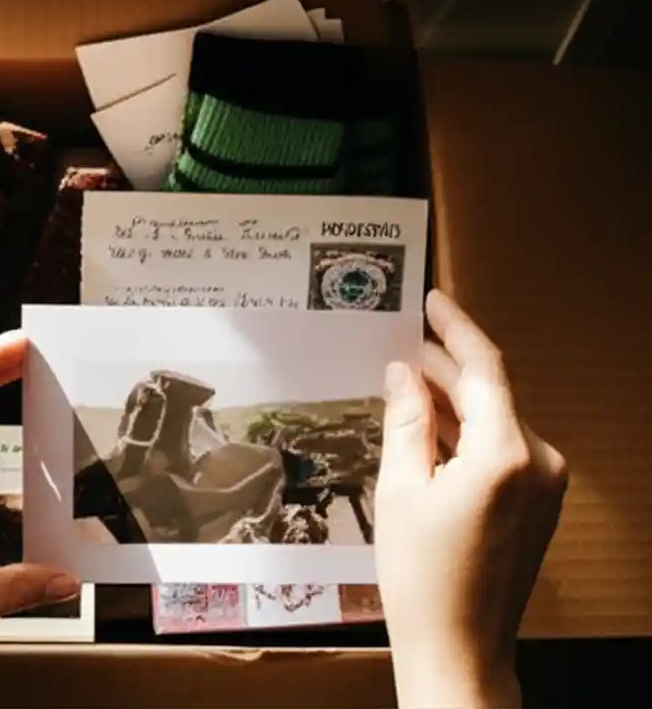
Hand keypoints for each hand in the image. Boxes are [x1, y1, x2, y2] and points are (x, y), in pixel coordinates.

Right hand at [375, 290, 567, 707]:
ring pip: (498, 421)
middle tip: (403, 344)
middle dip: (448, 367)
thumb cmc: (420, 575)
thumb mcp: (400, 489)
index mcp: (505, 454)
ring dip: (457, 402)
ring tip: (409, 386)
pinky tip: (433, 432)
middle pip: (493, 394)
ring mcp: (546, 484)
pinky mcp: (541, 503)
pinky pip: (505, 450)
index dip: (456, 330)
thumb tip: (402, 374)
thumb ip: (406, 422)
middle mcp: (538, 462)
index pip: (485, 370)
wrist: (460, 645)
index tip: (432, 301)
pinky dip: (470, 434)